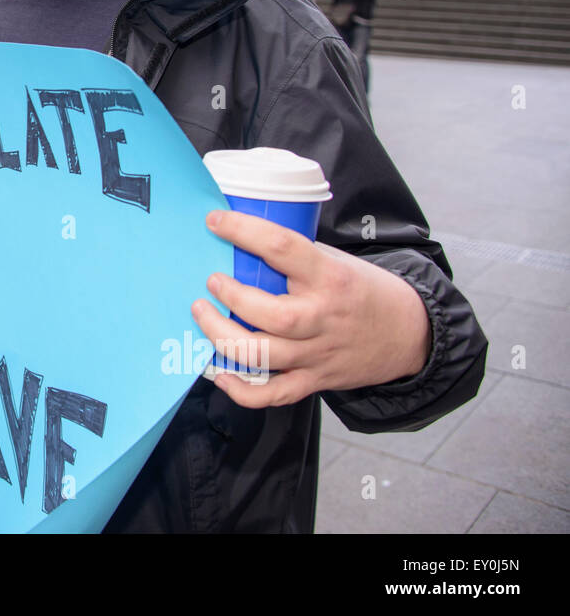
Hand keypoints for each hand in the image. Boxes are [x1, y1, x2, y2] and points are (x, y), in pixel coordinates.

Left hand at [192, 210, 430, 407]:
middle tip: (212, 282)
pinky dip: (242, 390)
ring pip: (262, 355)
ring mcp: (317, 353)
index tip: (215, 221)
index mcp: (329, 276)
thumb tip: (242, 240)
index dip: (244, 231)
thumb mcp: (336, 261)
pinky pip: (273, 393)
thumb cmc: (363, 291)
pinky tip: (220, 373)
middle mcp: (322, 317)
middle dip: (232, 297)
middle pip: (270, 315)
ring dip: (223, 337)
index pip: (282, 247)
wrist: (411, 334)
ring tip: (203, 314)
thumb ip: (295, 257)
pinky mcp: (314, 380)